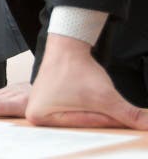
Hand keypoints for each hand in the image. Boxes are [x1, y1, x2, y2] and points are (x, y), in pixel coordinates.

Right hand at [27, 34, 147, 128]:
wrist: (68, 46)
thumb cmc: (75, 68)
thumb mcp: (106, 96)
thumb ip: (129, 115)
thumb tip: (147, 125)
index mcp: (39, 117)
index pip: (82, 127)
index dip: (104, 120)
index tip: (117, 114)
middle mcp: (35, 114)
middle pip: (78, 125)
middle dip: (98, 117)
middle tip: (110, 108)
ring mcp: (40, 107)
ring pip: (77, 118)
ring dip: (93, 111)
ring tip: (96, 97)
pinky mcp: (48, 101)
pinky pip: (72, 111)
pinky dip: (86, 107)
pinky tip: (90, 97)